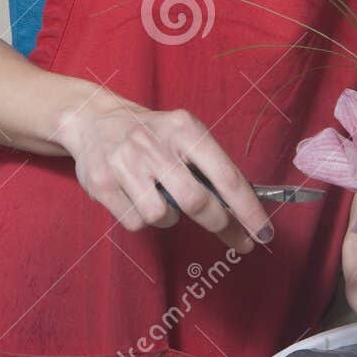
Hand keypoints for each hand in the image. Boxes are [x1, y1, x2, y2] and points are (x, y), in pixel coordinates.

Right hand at [54, 94, 273, 254]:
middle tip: (233, 236)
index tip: (263, 233)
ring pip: (162, 216)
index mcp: (184, 128)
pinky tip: (136, 196)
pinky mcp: (101, 183)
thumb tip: (243, 211)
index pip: (225, 175)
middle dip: (220, 224)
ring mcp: (125, 163)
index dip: (247, 209)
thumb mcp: (182, 134)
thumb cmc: (152, 135)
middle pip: (196, 201)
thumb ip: (208, 166)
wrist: (93, 120)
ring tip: (161, 197)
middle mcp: (154, 143)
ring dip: (170, 217)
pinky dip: (142, 218)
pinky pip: (135, 222)